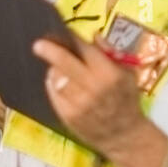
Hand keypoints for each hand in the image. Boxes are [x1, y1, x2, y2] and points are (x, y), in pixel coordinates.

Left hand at [33, 35, 149, 158]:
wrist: (124, 135)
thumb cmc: (127, 100)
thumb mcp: (128, 73)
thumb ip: (111, 54)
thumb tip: (93, 36)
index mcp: (110, 74)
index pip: (85, 49)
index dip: (72, 38)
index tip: (62, 31)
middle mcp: (93, 88)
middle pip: (65, 63)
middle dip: (50, 51)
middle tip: (38, 44)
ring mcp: (79, 103)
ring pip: (56, 79)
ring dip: (54, 69)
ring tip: (56, 67)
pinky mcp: (68, 116)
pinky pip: (54, 94)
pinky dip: (53, 85)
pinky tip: (58, 83)